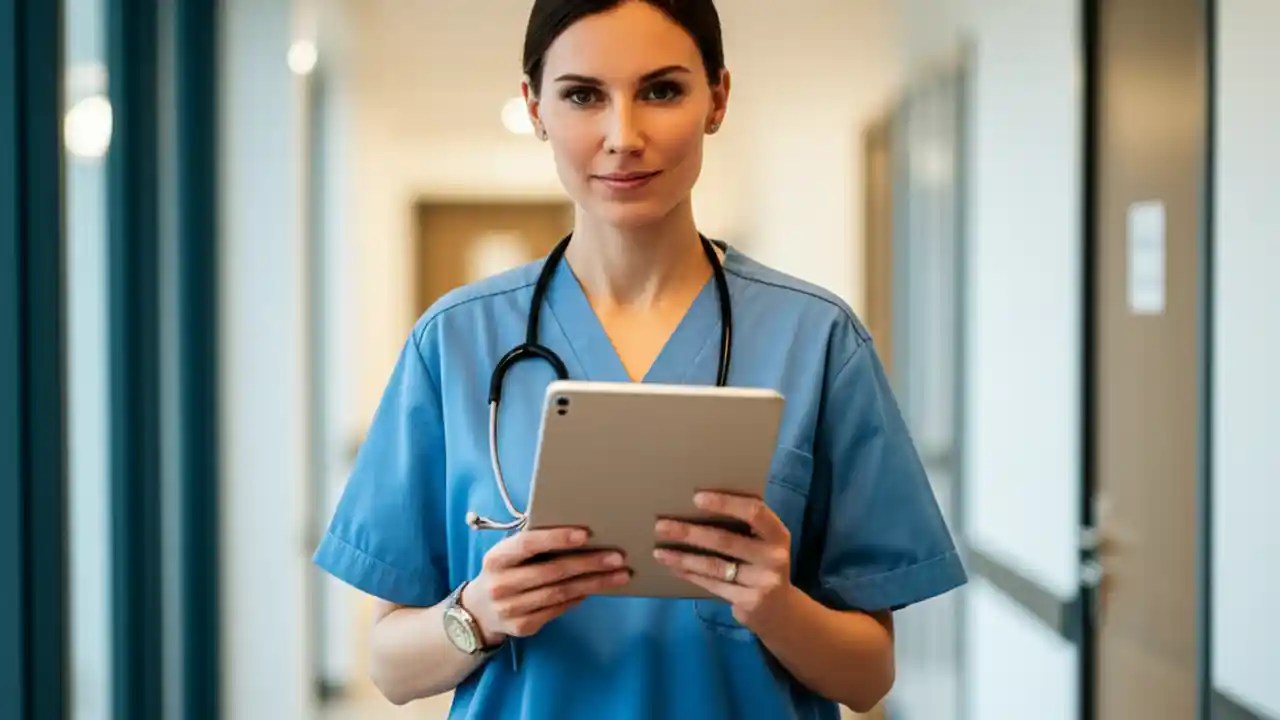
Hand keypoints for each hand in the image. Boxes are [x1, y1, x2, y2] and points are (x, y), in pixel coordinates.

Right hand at [462, 527, 631, 644]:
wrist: (479, 611)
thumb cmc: (505, 572)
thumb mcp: (509, 555)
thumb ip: (534, 546)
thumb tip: (582, 536)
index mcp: (497, 558)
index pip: (528, 544)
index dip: (556, 538)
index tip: (586, 534)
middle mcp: (501, 584)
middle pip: (551, 572)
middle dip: (588, 563)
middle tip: (617, 557)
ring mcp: (510, 608)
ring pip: (560, 593)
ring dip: (593, 583)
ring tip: (619, 575)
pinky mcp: (522, 627)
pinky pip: (557, 609)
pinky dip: (578, 598)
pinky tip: (595, 589)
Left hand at [653, 492, 795, 629]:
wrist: (781, 611)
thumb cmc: (763, 564)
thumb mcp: (765, 543)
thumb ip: (746, 526)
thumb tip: (698, 503)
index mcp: (778, 534)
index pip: (754, 512)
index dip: (725, 503)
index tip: (696, 498)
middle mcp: (774, 557)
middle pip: (726, 541)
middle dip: (690, 532)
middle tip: (661, 525)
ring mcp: (762, 582)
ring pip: (715, 566)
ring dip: (683, 557)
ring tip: (659, 552)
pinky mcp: (748, 602)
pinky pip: (712, 585)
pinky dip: (690, 575)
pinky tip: (674, 568)